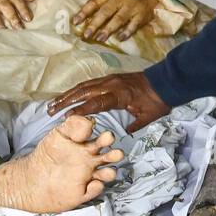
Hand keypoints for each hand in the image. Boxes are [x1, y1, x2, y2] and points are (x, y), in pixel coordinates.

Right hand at [47, 72, 169, 133]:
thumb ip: (133, 125)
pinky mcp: (110, 78)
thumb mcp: (147, 117)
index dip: (80, 110)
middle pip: (83, 92)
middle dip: (65, 101)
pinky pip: (89, 84)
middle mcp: (111, 84)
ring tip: (53, 103)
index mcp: (119, 94)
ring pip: (84, 86)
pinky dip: (77, 90)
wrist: (166, 81)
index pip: (95, 103)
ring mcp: (110, 79)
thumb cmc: (158, 101)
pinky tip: (69, 96)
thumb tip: (120, 136)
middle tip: (50, 110)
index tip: (66, 118)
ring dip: (68, 94)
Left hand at [71, 0, 156, 41]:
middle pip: (105, 12)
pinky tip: (120, 39)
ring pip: (119, 19)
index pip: (95, 2)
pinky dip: (127, 32)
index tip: (75, 22)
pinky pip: (134, 24)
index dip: (84, 12)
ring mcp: (131, 7)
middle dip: (95, 24)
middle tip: (86, 35)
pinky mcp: (141, 15)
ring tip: (99, 39)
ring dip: (109, 29)